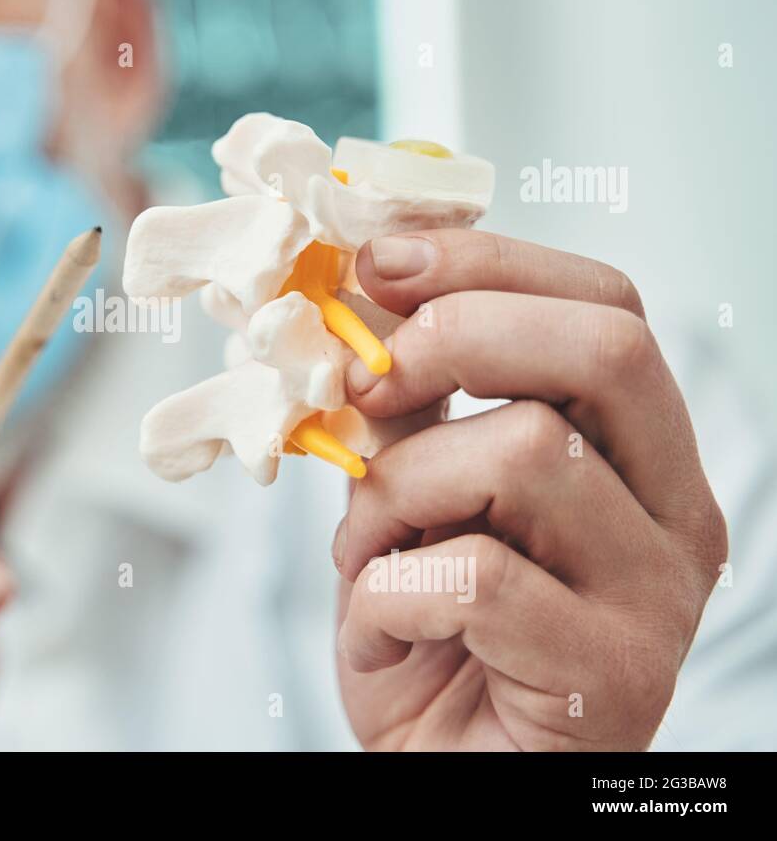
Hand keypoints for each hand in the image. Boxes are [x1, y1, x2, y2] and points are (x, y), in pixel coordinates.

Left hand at [333, 230, 726, 750]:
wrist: (446, 768)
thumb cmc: (431, 628)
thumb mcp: (411, 494)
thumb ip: (408, 407)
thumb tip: (358, 293)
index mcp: (638, 451)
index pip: (606, 305)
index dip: (487, 264)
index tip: (379, 264)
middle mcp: (673, 512)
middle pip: (605, 349)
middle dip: (456, 337)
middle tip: (366, 386)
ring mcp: (656, 596)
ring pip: (527, 453)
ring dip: (397, 490)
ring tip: (366, 546)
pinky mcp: (612, 676)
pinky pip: (476, 576)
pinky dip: (388, 589)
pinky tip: (382, 627)